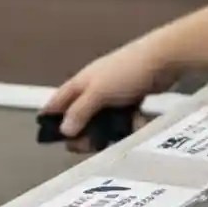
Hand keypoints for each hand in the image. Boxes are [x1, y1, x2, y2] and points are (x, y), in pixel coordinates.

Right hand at [42, 37, 179, 152]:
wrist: (161, 59)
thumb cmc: (125, 72)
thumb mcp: (99, 92)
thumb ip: (80, 110)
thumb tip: (63, 130)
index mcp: (82, 82)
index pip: (59, 100)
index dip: (51, 116)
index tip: (45, 135)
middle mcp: (94, 87)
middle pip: (80, 114)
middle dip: (81, 132)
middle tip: (83, 147)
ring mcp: (114, 93)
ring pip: (103, 119)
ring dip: (105, 131)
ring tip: (108, 143)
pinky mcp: (131, 98)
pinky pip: (123, 117)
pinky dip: (126, 124)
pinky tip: (133, 128)